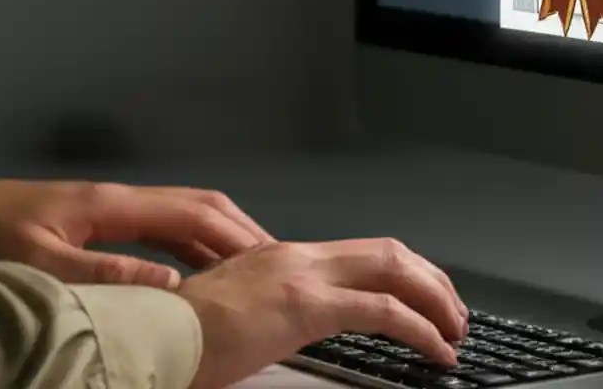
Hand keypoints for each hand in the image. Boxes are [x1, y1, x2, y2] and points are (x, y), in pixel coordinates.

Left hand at [0, 179, 273, 288]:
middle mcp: (120, 199)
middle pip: (199, 206)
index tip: (266, 262)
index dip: (234, 238)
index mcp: (113, 205)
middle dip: (240, 232)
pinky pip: (163, 229)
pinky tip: (201, 271)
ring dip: (220, 238)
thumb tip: (171, 286)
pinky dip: (192, 246)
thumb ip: (107, 274)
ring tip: (250, 269)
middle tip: (274, 263)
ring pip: (185, 215)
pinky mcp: (102, 220)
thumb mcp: (44, 264)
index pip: (192, 216)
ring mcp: (113, 207)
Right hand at [179, 238, 468, 388]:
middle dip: (432, 281)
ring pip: (395, 272)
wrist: (148, 336)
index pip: (362, 252)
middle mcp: (297, 256)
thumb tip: (295, 330)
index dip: (406, 273)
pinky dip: (420, 330)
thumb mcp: (238, 318)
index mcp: (280, 258)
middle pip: (390, 253)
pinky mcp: (305, 305)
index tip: (426, 299)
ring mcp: (302, 275)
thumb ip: (274, 315)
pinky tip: (435, 350)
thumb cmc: (179, 338)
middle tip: (454, 314)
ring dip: (435, 301)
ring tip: (453, 332)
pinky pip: (384, 312)